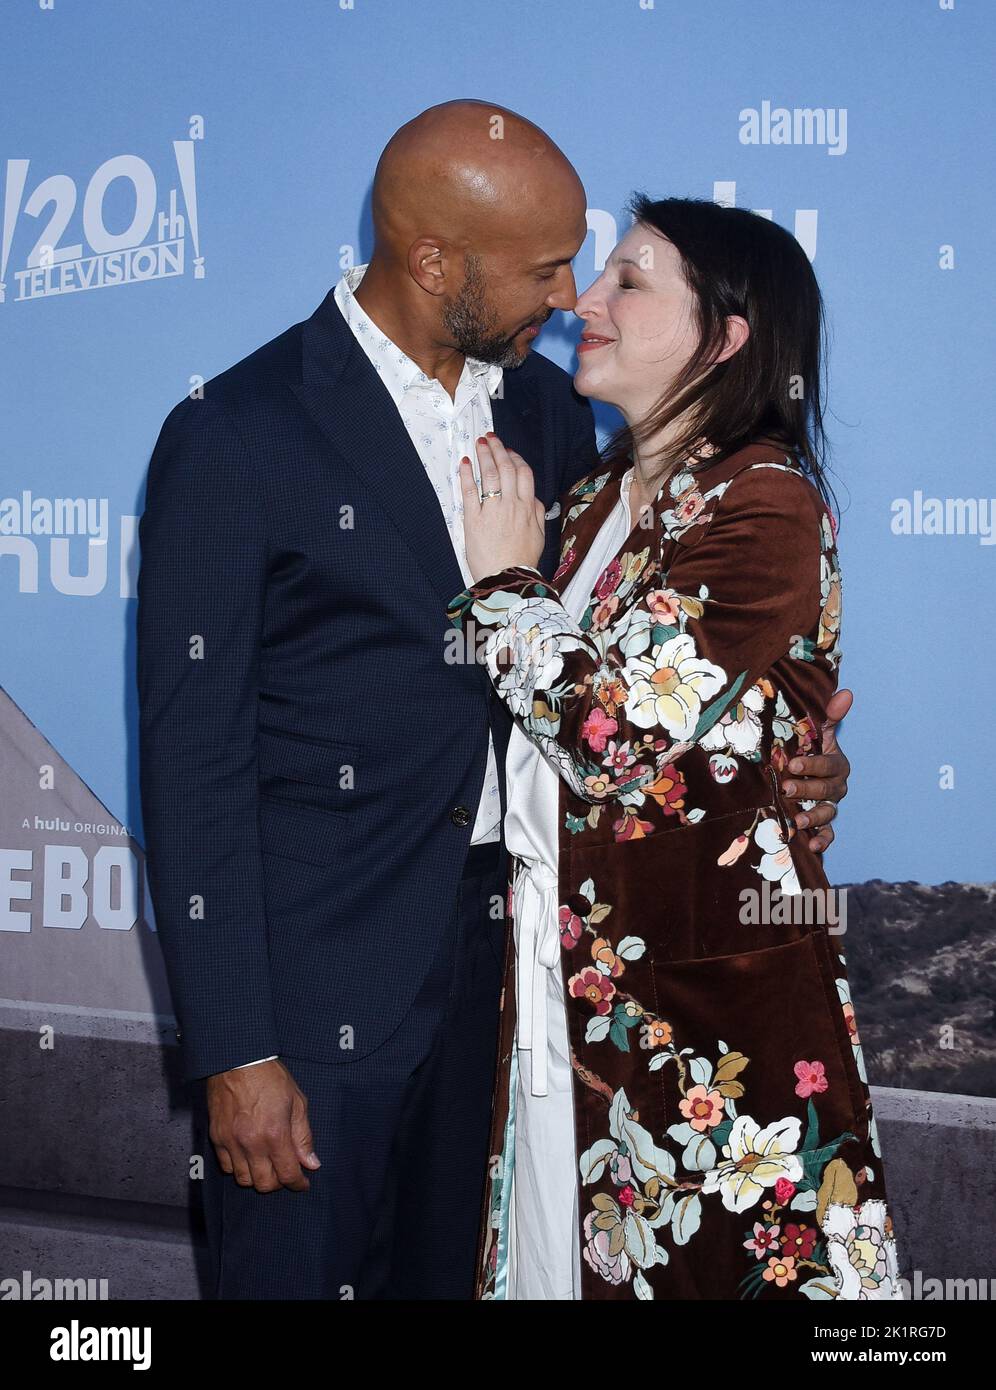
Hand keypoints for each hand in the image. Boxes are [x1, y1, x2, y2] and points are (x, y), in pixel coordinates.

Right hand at [206, 1059, 319, 1192]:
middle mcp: (252, 1143)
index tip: (302, 1182)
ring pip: (243, 1179)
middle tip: (284, 1173)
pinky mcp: (217, 1137)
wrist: (238, 1060)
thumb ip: (303, 1136)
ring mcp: (231, 1142)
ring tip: (266, 1165)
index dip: (298, 1183)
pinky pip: (226, 1167)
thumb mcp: (297, 1102)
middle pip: (264, 1184)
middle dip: (278, 1183)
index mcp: (275, 1134)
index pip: (287, 1174)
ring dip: (257, 1177)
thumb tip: (311, 1163)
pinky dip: (238, 1167)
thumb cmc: (270, 1077)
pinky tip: (248, 1156)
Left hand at [459, 432, 546, 581]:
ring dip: (485, 456)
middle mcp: (512, 505)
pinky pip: (470, 491)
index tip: (509, 451)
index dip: (516, 459)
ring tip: (480, 443)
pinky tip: (466, 462)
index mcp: (528, 508)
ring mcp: (492, 510)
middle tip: (491, 438)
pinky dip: (468, 474)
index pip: (524, 474)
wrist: (507, 578)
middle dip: (499, 450)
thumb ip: (537, 514)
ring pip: (490, 475)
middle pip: (507, 469)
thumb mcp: (538, 536)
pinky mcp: (474, 519)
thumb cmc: (522, 561)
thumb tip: (534, 498)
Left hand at [780, 687, 851, 853]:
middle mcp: (836, 787)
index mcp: (836, 764)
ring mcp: (830, 806)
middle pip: (826, 790)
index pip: (828, 764)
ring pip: (828, 813)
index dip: (812, 764)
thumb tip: (847, 692)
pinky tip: (811, 846)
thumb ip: (828, 716)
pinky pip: (829, 835)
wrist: (799, 773)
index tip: (792, 763)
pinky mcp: (822, 824)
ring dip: (814, 818)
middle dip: (807, 789)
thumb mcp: (815, 733)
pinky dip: (822, 841)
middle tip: (787, 788)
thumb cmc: (807, 751)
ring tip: (797, 821)